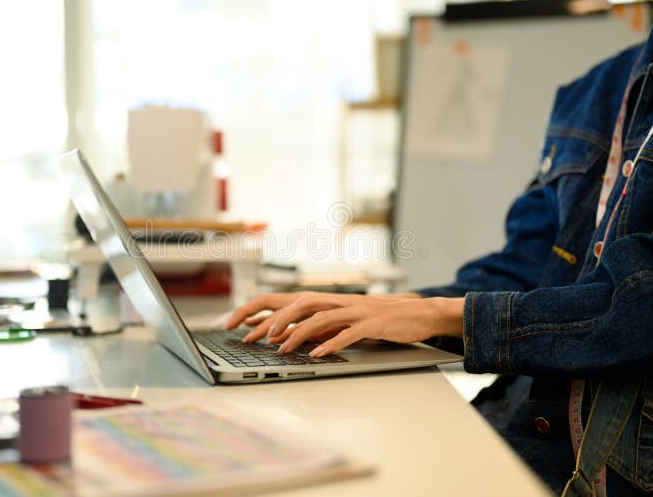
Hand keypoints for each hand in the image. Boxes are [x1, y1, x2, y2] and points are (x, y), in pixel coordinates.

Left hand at [225, 291, 463, 356]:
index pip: (284, 300)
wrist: (418, 313)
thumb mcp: (341, 321)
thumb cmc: (378, 319)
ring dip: (296, 332)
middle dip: (270, 319)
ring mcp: (354, 310)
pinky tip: (316, 353)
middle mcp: (337, 301)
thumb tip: (283, 335)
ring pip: (318, 315)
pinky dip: (330, 342)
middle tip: (250, 337)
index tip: (235, 324)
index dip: (258, 309)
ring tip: (280, 347)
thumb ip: (315, 325)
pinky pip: (347, 332)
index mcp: (327, 301)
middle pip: (296, 303)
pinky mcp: (372, 322)